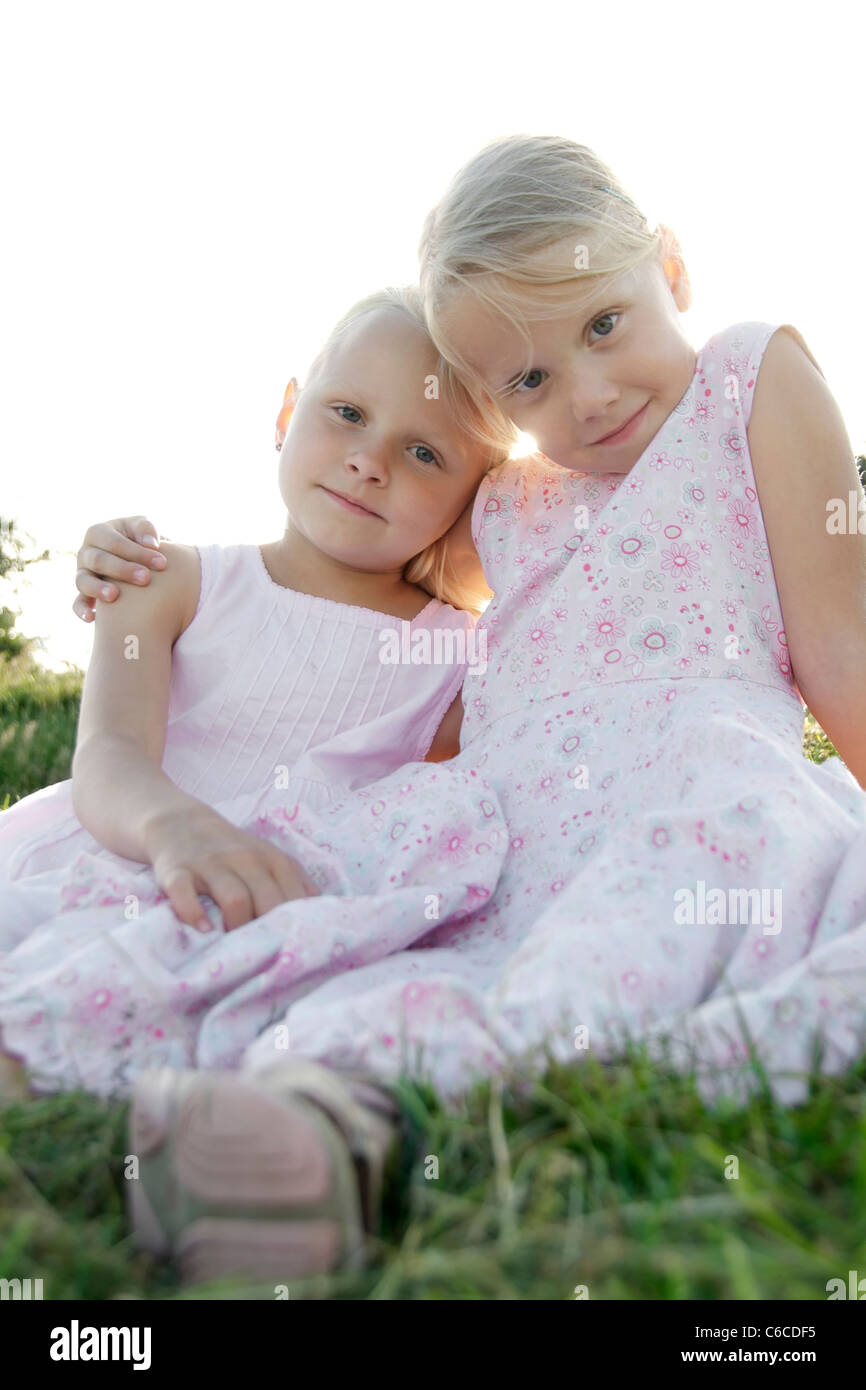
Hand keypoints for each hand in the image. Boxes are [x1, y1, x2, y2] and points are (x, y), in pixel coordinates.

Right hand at [74, 516, 167, 621]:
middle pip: (98, 560)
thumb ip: (146, 529)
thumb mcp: (141, 528)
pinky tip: (91, 618)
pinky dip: (82, 609)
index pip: (114, 541)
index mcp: (99, 532)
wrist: (134, 558)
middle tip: (146, 579)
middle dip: (122, 569)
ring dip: (97, 588)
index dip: (137, 551)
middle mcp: (86, 552)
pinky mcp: (84, 593)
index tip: (162, 563)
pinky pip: (77, 602)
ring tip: (114, 596)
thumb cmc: (139, 540)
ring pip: (83, 581)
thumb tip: (152, 544)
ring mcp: (83, 574)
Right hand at [145, 806, 319, 930]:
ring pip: (235, 899)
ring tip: (235, 943)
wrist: (180, 822)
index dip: (297, 924)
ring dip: (238, 926)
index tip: (295, 945)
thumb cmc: (232, 849)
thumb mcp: (268, 856)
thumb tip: (321, 910)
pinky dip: (193, 914)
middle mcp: (243, 859)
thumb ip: (295, 880)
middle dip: (269, 930)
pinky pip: (184, 893)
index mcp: (271, 858)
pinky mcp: (176, 871)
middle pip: (268, 900)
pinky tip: (203, 929)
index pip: (294, 895)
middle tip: (264, 951)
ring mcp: (209, 864)